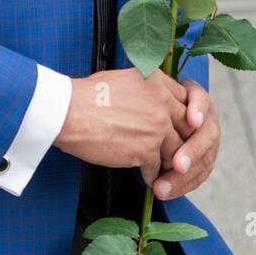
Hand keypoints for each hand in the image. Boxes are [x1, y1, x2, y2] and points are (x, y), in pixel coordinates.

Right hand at [53, 67, 196, 181]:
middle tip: (174, 154)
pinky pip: (157, 167)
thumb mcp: (125, 79)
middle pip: (186, 128)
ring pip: (176, 151)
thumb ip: (147, 90)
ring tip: (160, 169)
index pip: (186, 102)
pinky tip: (143, 175)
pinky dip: (151, 174)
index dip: (183, 119)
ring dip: (168, 162)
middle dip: (181, 143)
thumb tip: (153, 102)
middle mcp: (162, 102)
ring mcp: (157, 126)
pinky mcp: (147, 150)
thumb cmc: (88, 95)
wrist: (68, 112)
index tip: (177, 130)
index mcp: (157, 80)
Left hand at [151, 80, 220, 200]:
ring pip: (205, 159)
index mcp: (193, 95)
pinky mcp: (205, 158)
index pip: (200, 98)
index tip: (191, 120)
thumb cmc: (138, 105)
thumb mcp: (145, 94)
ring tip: (161, 187)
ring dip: (183, 176)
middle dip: (192, 150)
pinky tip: (165, 192)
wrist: (139, 122)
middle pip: (207, 133)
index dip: (198, 109)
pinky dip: (182, 185)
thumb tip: (142, 83)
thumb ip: (148, 92)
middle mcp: (206, 116)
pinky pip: (199, 174)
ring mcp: (208, 139)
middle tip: (177, 166)